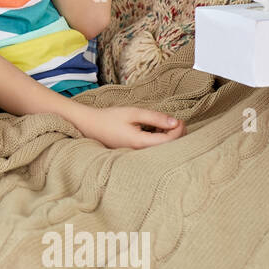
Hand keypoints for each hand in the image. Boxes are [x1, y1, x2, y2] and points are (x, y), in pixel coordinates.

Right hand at [70, 104, 185, 148]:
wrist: (89, 126)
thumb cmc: (109, 118)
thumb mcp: (133, 113)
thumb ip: (155, 117)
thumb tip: (175, 122)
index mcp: (140, 143)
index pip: (170, 141)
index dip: (178, 130)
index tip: (179, 119)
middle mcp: (140, 153)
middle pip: (169, 148)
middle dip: (176, 135)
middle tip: (175, 121)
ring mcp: (137, 155)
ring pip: (162, 150)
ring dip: (168, 137)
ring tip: (163, 124)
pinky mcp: (135, 154)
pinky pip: (153, 149)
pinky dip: (159, 140)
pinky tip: (154, 130)